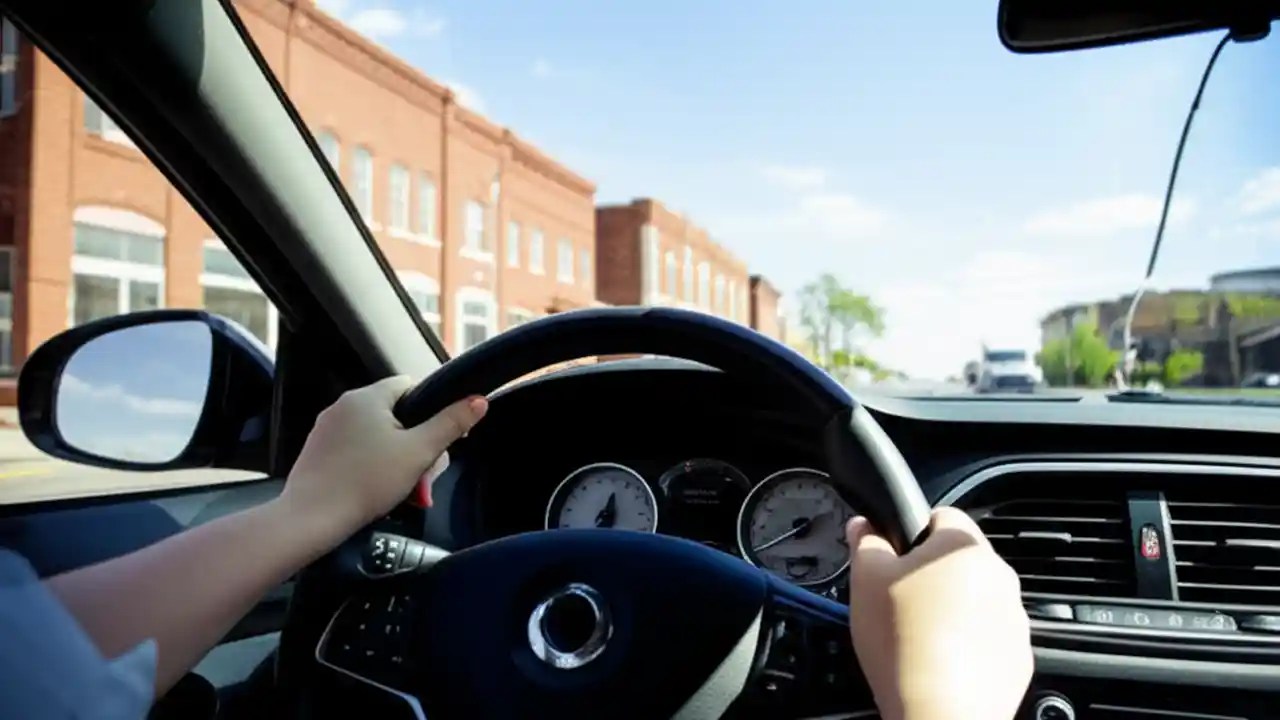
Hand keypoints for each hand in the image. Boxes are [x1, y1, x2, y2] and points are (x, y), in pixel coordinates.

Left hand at [278, 376, 487, 537]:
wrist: (312, 518)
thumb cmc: (366, 483)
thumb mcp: (420, 453)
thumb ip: (451, 424)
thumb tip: (478, 401)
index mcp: (367, 397)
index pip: (410, 386)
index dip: (432, 410)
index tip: (439, 440)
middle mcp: (343, 405)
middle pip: (396, 415)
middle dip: (415, 445)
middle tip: (423, 477)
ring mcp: (327, 429)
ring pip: (376, 436)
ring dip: (396, 460)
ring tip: (403, 491)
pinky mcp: (317, 452)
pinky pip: (355, 451)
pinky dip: (371, 468)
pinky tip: (377, 492)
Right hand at [846, 508, 1031, 719]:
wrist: (939, 715)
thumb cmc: (902, 644)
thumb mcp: (866, 582)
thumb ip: (866, 543)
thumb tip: (865, 525)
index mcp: (964, 547)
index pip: (941, 514)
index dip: (911, 534)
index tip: (892, 562)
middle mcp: (1001, 577)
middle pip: (958, 560)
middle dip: (930, 575)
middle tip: (898, 602)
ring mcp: (1015, 619)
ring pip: (975, 599)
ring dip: (951, 609)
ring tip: (918, 638)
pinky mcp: (1018, 657)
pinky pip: (988, 637)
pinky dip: (967, 644)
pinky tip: (940, 662)